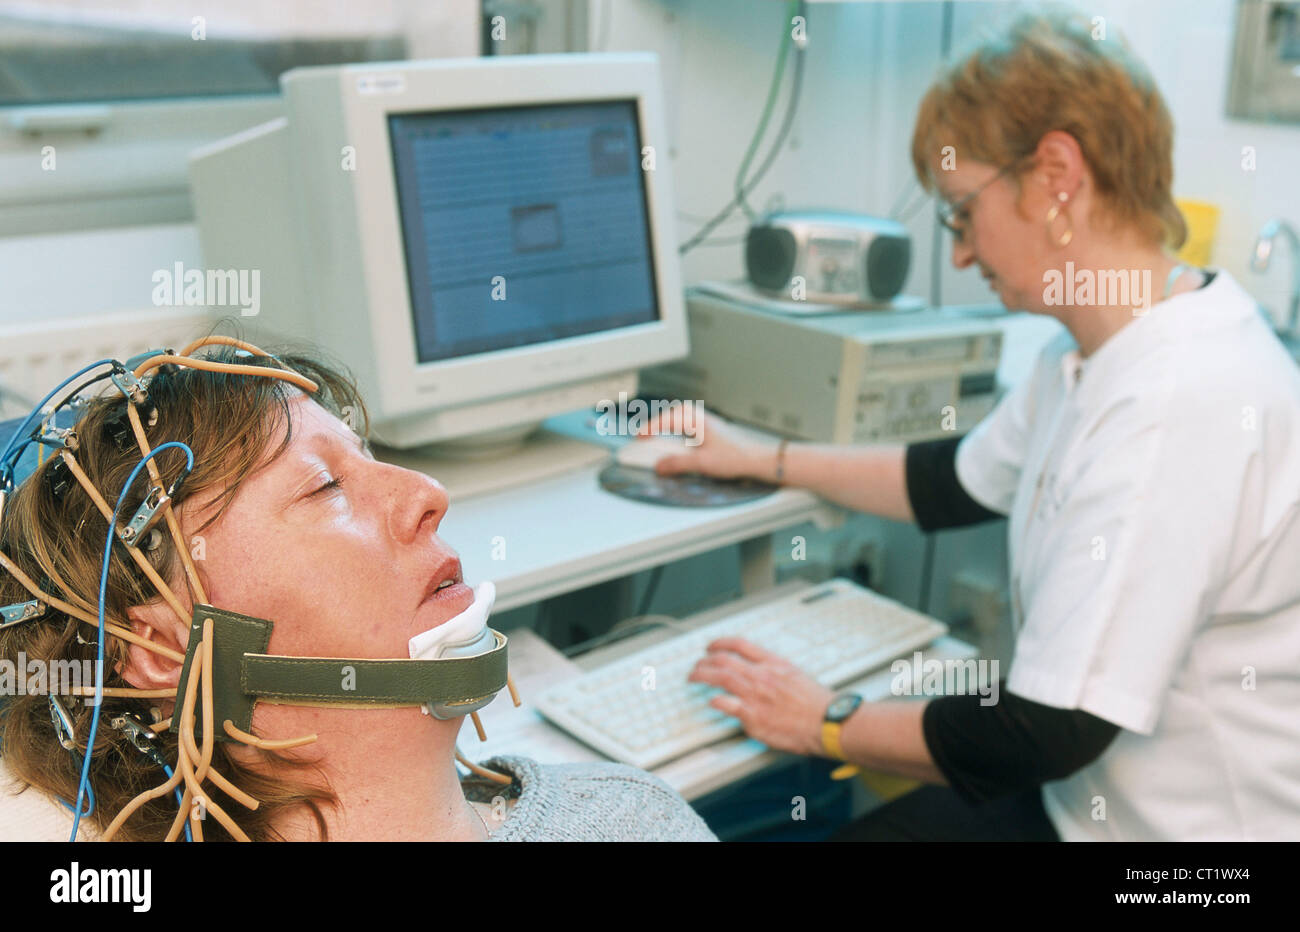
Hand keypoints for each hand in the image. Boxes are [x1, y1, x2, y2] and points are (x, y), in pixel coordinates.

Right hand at [635, 404, 778, 480]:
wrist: (757, 459)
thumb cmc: (736, 457)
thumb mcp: (702, 464)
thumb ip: (678, 464)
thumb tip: (660, 465)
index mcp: (697, 422)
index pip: (667, 420)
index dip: (650, 428)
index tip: (639, 437)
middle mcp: (702, 418)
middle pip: (674, 413)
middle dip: (658, 422)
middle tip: (646, 435)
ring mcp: (709, 422)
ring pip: (683, 415)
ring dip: (669, 423)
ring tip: (660, 436)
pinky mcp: (713, 429)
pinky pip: (691, 422)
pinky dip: (680, 427)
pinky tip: (680, 439)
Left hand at [688, 637, 832, 756]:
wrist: (828, 722)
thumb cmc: (817, 705)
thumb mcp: (796, 676)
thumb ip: (775, 672)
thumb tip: (760, 674)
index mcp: (774, 663)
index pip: (740, 644)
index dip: (720, 643)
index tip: (711, 646)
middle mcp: (762, 675)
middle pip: (724, 659)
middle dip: (704, 660)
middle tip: (697, 665)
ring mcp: (756, 695)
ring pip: (720, 677)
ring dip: (701, 676)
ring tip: (693, 678)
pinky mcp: (753, 716)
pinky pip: (724, 704)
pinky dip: (714, 701)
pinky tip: (710, 702)